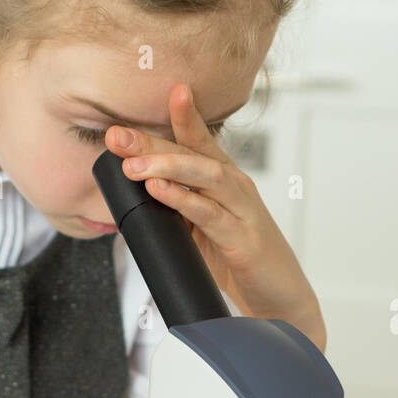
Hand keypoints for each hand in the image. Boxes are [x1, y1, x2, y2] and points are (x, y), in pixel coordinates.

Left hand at [104, 84, 326, 351]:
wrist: (279, 308)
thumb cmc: (241, 267)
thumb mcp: (202, 235)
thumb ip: (178, 213)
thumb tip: (138, 202)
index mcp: (225, 185)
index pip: (201, 142)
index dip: (185, 116)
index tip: (168, 90)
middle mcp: (236, 189)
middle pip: (193, 154)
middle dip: (153, 141)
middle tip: (117, 135)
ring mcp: (243, 212)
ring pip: (204, 175)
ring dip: (166, 165)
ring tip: (133, 164)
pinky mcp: (243, 241)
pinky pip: (210, 214)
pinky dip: (183, 199)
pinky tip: (160, 190)